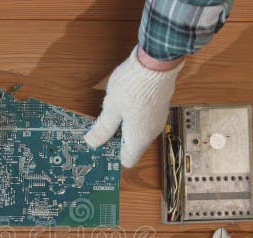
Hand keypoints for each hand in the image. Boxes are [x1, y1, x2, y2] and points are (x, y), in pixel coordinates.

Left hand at [84, 46, 183, 167]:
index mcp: (139, 138)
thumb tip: (93, 141)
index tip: (101, 145)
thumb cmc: (134, 85)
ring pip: (138, 130)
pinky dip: (133, 115)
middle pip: (132, 145)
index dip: (113, 154)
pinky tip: (123, 101)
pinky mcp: (159, 106)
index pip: (127, 160)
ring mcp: (157, 119)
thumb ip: (102, 127)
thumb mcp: (111, 108)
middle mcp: (151, 132)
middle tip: (101, 127)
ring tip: (111, 111)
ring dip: (124, 125)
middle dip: (116, 138)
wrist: (157, 62)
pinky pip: (144, 118)